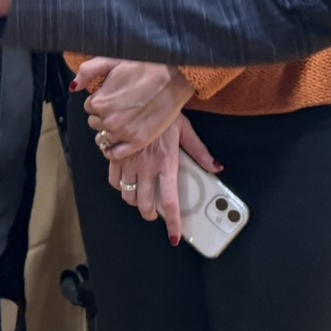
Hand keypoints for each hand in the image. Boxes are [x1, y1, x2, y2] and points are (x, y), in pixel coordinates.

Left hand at [78, 59, 193, 160]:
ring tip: (123, 120)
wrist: (173, 76)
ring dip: (110, 130)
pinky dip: (113, 150)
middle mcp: (108, 120)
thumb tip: (74, 87)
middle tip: (120, 106)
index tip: (112, 96)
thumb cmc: (144, 66)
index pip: (89, 106)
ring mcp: (123, 133)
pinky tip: (119, 140)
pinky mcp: (138, 142)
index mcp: (99, 101)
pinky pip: (115, 153)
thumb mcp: (112, 61)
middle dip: (104, 115)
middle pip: (95, 123)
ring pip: (104, 138)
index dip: (100, 101)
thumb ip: (87, 71)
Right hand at [108, 116, 219, 244]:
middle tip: (154, 212)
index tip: (174, 236)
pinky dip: (119, 186)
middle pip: (145, 204)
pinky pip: (113, 180)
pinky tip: (126, 182)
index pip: (170, 201)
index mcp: (166, 163)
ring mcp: (129, 162)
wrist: (140, 94)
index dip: (172, 223)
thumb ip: (200, 152)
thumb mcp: (186, 130)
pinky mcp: (115, 155)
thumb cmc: (164, 112)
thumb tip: (216, 168)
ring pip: (128, 195)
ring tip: (141, 197)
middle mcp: (146, 167)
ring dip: (135, 201)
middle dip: (149, 214)